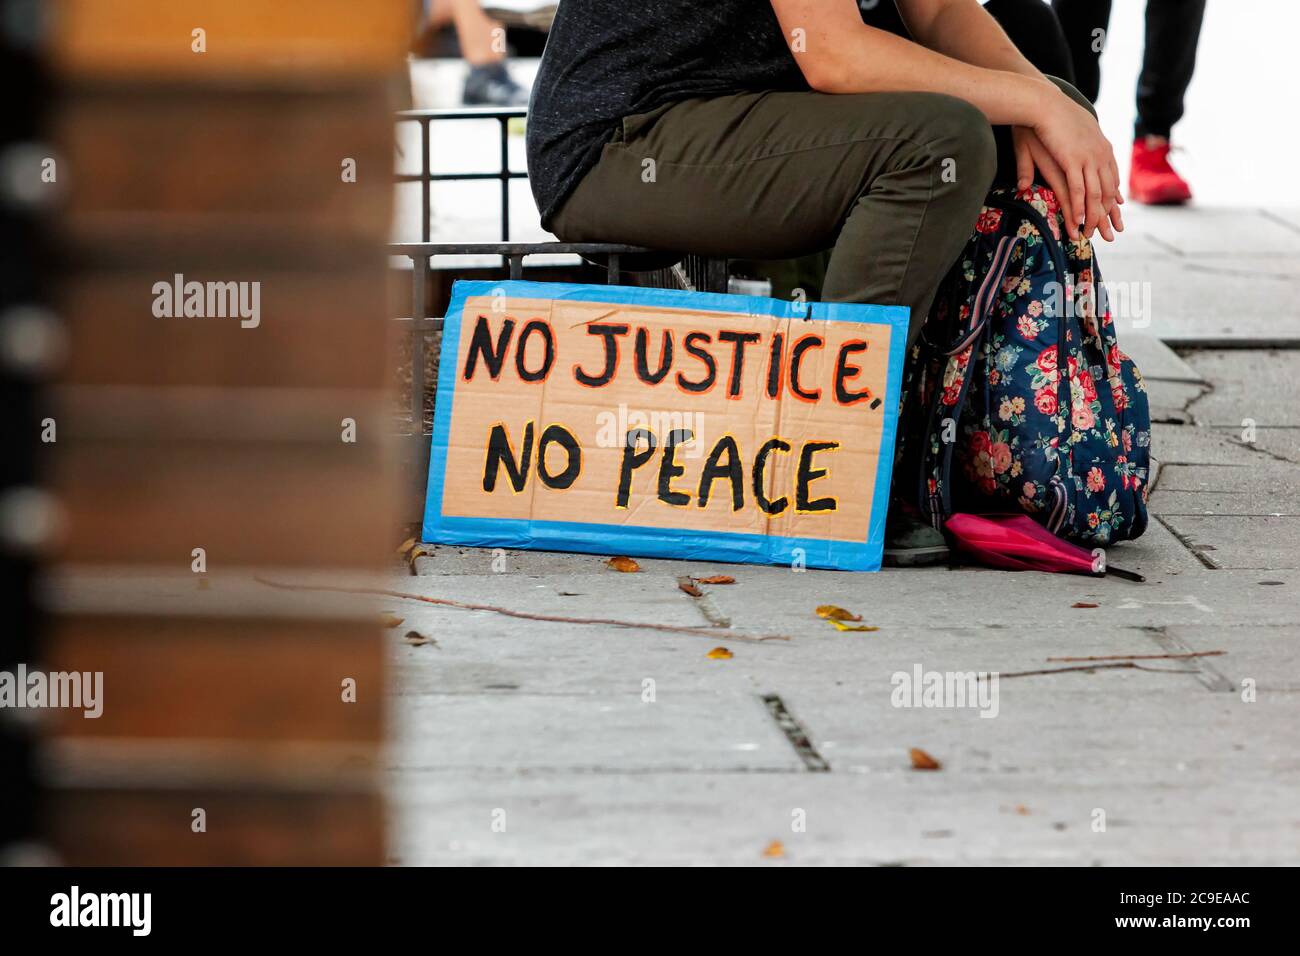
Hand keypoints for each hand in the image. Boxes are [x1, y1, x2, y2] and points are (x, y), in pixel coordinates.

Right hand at [1024, 92, 1123, 241]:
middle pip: (1107, 190)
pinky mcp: (1072, 161)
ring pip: (1095, 194)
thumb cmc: (1044, 116)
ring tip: (1094, 235)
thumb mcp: (1055, 139)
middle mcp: (1098, 154)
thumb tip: (1032, 179)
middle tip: (1114, 233)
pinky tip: (1080, 221)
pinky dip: (1079, 207)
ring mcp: (1087, 158)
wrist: (1041, 101)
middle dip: (1110, 214)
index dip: (1114, 195)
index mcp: (1099, 146)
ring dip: (1094, 217)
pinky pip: (1078, 190)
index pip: (1111, 176)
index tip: (1117, 209)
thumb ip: (1054, 158)